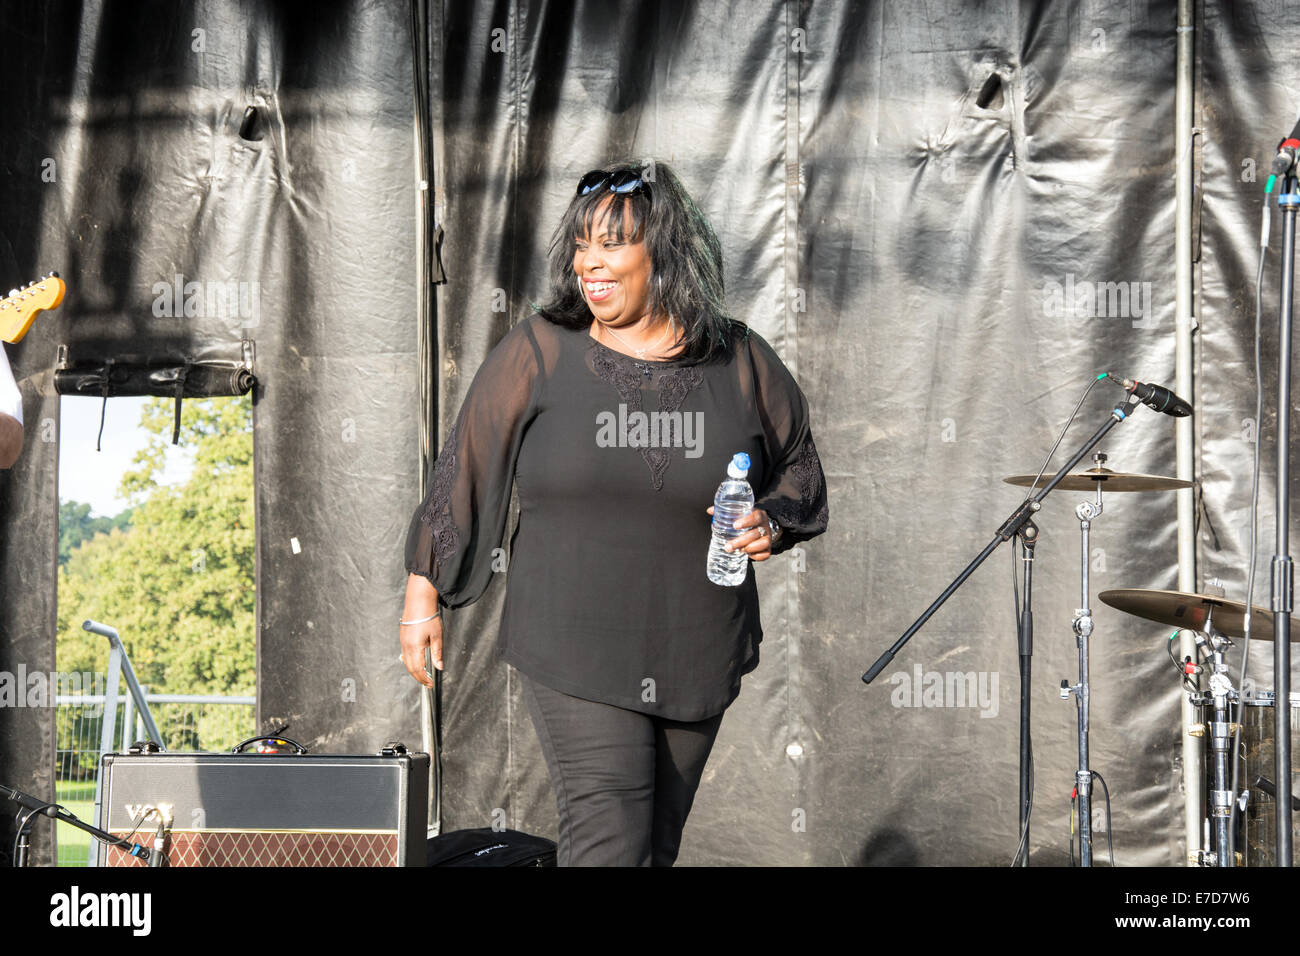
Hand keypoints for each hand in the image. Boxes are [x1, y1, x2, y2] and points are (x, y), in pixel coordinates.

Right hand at [401, 573, 442, 687]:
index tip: (430, 684)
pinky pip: (405, 655)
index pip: (418, 669)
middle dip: (419, 677)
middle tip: (427, 683)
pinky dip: (410, 662)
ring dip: (414, 671)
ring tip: (423, 675)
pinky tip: (417, 663)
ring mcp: (403, 642)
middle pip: (410, 668)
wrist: (418, 601)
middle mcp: (406, 646)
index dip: (424, 679)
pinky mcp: (403, 638)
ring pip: (406, 662)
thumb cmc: (429, 617)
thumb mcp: (437, 636)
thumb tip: (440, 667)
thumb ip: (437, 653)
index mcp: (415, 647)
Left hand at [706, 506, 775, 561]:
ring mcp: (768, 537)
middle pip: (756, 533)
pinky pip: (766, 554)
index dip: (746, 521)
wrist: (762, 526)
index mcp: (758, 515)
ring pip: (763, 543)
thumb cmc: (748, 519)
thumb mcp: (740, 512)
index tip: (735, 526)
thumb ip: (726, 511)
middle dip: (741, 541)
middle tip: (728, 546)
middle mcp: (765, 526)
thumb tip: (710, 511)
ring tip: (739, 550)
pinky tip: (747, 554)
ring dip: (749, 548)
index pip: (755, 517)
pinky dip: (757, 556)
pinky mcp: (769, 548)